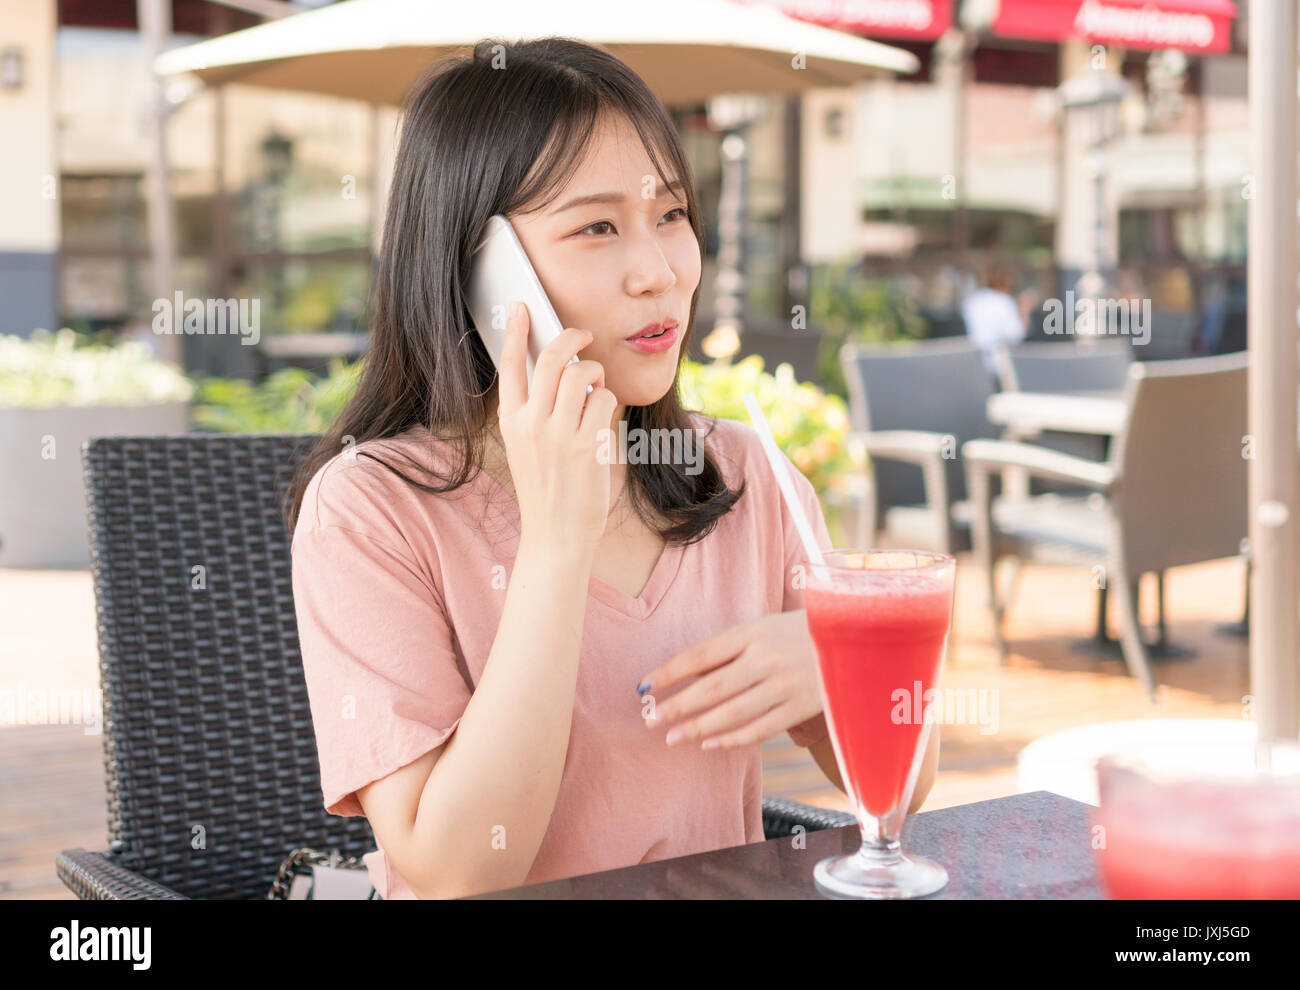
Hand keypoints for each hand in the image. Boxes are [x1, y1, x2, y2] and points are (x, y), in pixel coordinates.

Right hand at [497, 300, 616, 549]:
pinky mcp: (587, 447)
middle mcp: (530, 424)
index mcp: (510, 422)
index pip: (508, 365)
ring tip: (598, 386)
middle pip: (550, 359)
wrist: (556, 535)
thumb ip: (536, 411)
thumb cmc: (547, 489)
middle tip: (584, 336)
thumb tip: (562, 369)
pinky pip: (604, 401)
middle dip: (571, 337)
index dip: (514, 330)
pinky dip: (609, 401)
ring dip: (596, 372)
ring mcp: (558, 435)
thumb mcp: (525, 448)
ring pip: (581, 375)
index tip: (521, 304)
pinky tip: (604, 416)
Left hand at [638, 610, 822, 749]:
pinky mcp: (802, 706)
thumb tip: (687, 679)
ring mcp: (785, 683)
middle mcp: (767, 657)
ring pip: (733, 712)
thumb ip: (731, 650)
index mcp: (753, 631)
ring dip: (699, 728)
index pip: (701, 654)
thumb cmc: (800, 631)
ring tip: (673, 738)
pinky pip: (761, 728)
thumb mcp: (764, 627)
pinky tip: (711, 744)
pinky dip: (733, 739)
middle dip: (677, 706)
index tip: (643, 687)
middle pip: (712, 687)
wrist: (857, 637)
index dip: (669, 672)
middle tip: (650, 720)